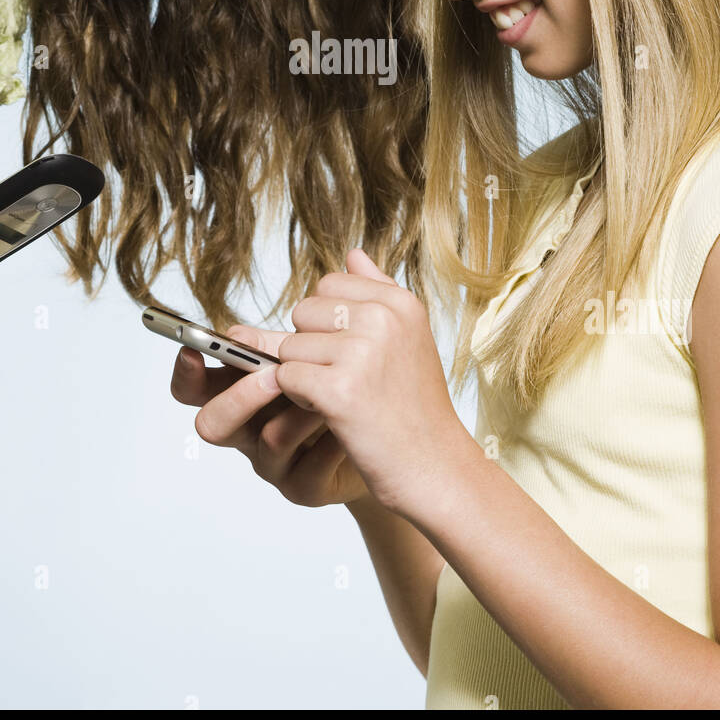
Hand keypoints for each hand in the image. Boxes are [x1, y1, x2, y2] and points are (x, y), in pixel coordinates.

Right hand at [170, 326, 370, 507]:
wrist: (379, 439)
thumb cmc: (333, 390)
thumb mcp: (303, 363)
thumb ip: (271, 349)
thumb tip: (235, 333)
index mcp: (237, 395)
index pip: (193, 389)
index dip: (186, 373)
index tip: (191, 350)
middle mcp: (246, 432)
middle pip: (213, 424)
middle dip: (240, 398)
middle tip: (275, 376)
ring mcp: (273, 465)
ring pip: (268, 441)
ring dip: (299, 413)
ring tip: (330, 392)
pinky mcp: (303, 488)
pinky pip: (310, 466)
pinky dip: (331, 440)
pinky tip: (350, 422)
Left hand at [267, 249, 466, 515]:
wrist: (433, 466)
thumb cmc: (415, 405)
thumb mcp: (408, 336)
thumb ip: (377, 290)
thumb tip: (352, 253)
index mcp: (399, 302)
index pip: (328, 284)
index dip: (327, 320)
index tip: (352, 351)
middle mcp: (383, 319)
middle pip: (303, 311)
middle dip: (311, 345)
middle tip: (345, 378)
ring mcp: (361, 354)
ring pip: (290, 345)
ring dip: (303, 374)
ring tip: (341, 397)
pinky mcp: (339, 390)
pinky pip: (286, 376)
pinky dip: (298, 397)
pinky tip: (329, 412)